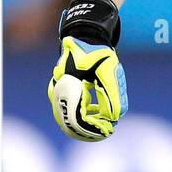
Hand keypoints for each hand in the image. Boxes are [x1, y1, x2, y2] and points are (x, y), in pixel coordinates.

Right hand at [48, 0, 127, 141]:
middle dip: (89, 131)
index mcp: (68, 84)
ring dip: (86, 126)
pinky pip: (68, 112)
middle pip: (69, 122)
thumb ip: (113, 95)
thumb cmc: (98, 52)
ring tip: (105, 127)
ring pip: (67, 119)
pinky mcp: (60, 93)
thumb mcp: (109, 71)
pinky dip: (83, 118)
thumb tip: (114, 118)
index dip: (93, 128)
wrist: (86, 39)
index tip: (109, 130)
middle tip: (108, 132)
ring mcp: (57, 92)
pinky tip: (98, 117)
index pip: (77, 117)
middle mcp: (57, 90)